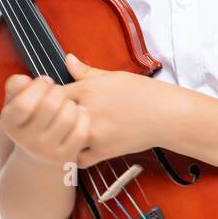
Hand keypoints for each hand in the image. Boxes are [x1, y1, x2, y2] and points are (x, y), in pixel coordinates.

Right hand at [0, 73, 90, 167]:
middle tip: (58, 92)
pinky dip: (83, 117)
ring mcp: (46, 151)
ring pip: (67, 117)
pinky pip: (81, 131)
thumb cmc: (29, 118)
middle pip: (50, 106)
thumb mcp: (16, 101)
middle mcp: (25, 140)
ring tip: (67, 103)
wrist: (38, 156)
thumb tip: (25, 79)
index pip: (24, 104)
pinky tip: (78, 113)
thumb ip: (16, 85)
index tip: (45, 81)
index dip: (39, 86)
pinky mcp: (65, 156)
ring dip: (71, 104)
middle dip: (58, 91)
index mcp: (10, 123)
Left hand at [61, 53, 170, 167]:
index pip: (53, 94)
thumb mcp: (113, 76)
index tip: (58, 101)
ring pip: (63, 138)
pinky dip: (78, 155)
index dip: (52, 98)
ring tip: (70, 133)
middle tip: (60, 118)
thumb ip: (86, 71)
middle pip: (53, 116)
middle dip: (55, 117)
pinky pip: (78, 159)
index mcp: (88, 89)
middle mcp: (88, 111)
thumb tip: (68, 59)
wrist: (165, 114)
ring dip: (64, 136)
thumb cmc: (143, 93)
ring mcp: (94, 133)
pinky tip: (83, 147)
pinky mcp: (102, 151)